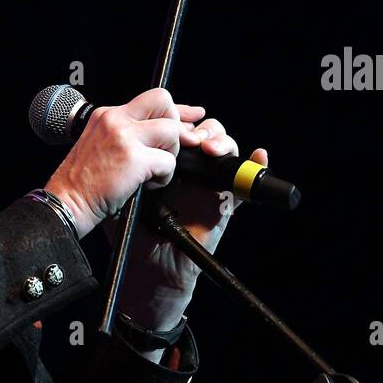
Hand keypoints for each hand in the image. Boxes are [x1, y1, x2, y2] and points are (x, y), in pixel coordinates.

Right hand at [43, 87, 200, 237]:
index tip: (192, 117)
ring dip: (170, 154)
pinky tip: (148, 184)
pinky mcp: (133, 158)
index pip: (151, 100)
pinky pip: (168, 161)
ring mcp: (124, 136)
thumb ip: (127, 135)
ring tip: (153, 170)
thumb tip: (165, 131)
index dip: (176, 109)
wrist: (67, 201)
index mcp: (107, 115)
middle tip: (166, 150)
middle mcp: (115, 119)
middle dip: (175, 126)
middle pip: (164, 102)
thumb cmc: (82, 182)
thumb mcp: (100, 146)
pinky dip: (164, 176)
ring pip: (171, 131)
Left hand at [104, 109, 267, 326]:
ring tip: (211, 148)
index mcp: (164, 161)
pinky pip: (245, 183)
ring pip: (225, 150)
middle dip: (203, 128)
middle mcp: (189, 169)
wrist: (145, 266)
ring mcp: (208, 184)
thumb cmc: (132, 232)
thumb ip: (129, 168)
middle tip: (192, 137)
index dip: (180, 117)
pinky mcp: (224, 203)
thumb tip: (134, 139)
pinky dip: (256, 166)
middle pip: (205, 133)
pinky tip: (257, 156)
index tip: (172, 119)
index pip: (178, 127)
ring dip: (223, 141)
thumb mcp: (124, 193)